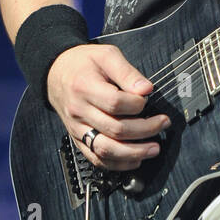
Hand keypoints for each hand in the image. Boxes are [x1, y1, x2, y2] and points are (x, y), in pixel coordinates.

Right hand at [46, 44, 170, 170]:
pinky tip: (135, 159)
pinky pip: (96, 159)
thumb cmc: (83, 64)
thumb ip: (127, 72)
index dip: (136, 104)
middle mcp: (79, 111)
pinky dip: (118, 164)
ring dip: (134, 153)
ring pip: (105, 149)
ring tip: (154, 148)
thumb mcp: (106, 55)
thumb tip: (146, 89)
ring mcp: (77, 128)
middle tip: (163, 123)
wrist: (56, 74)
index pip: (115, 103)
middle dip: (145, 130)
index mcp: (84, 87)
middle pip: (115, 129)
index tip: (146, 99)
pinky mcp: (78, 140)